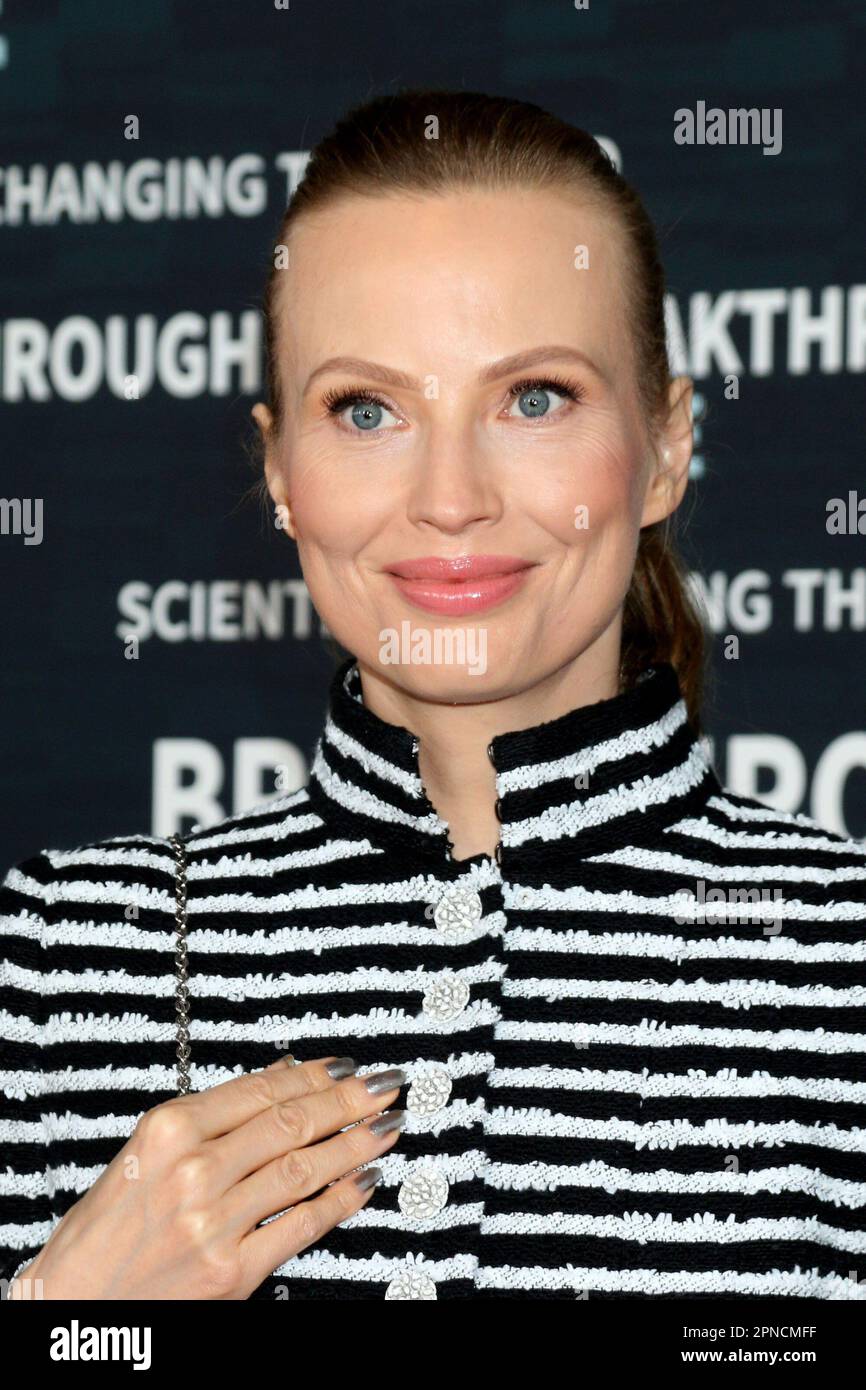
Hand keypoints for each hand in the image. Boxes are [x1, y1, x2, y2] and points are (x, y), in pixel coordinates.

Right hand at [8, 1054, 404, 1299]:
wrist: (72, 1305)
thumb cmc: (103, 1230)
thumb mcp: (145, 1152)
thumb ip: (211, 1116)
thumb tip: (279, 1078)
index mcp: (168, 1130)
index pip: (262, 1090)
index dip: (314, 1074)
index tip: (346, 1066)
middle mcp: (194, 1171)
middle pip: (291, 1122)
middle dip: (349, 1101)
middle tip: (385, 1086)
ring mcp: (215, 1221)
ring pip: (305, 1168)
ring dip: (355, 1143)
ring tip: (387, 1126)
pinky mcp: (232, 1271)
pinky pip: (302, 1225)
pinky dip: (341, 1200)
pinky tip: (365, 1182)